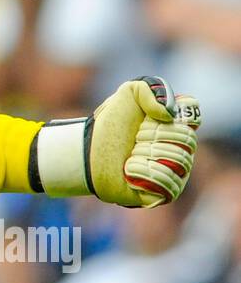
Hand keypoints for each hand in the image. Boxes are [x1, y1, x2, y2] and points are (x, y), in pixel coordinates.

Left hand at [31, 76, 199, 208]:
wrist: (89, 150)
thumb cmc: (110, 123)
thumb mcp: (129, 92)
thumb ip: (153, 88)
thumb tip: (169, 114)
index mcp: (178, 130)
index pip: (192, 122)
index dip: (170, 119)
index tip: (147, 119)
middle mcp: (181, 152)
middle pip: (188, 142)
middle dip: (155, 136)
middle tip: (135, 138)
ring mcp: (174, 175)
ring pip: (180, 163)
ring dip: (148, 154)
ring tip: (131, 155)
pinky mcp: (162, 195)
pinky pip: (169, 185)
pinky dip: (146, 173)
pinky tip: (130, 171)